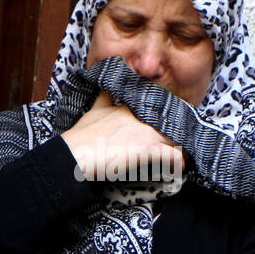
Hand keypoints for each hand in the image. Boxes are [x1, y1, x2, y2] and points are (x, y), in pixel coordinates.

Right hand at [60, 92, 184, 181]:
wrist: (74, 153)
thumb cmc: (82, 135)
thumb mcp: (94, 109)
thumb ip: (105, 96)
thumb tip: (106, 84)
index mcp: (131, 107)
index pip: (158, 110)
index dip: (164, 121)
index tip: (166, 129)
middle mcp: (142, 117)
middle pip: (170, 124)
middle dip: (175, 135)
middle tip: (176, 146)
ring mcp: (147, 132)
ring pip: (176, 138)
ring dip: (179, 148)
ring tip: (180, 159)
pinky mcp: (148, 149)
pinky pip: (174, 156)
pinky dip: (178, 163)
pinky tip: (178, 169)